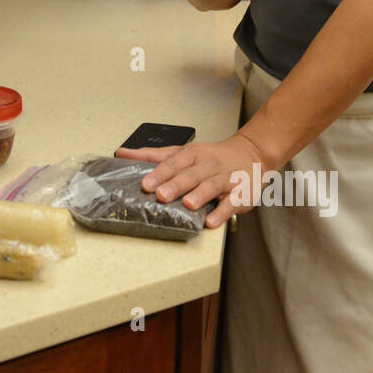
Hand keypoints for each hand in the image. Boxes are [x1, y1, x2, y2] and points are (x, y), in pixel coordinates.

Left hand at [115, 134, 268, 228]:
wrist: (250, 153)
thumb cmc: (210, 156)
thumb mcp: (182, 151)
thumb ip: (153, 155)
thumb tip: (122, 154)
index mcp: (192, 155)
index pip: (174, 162)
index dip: (159, 173)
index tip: (146, 184)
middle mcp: (208, 165)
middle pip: (191, 174)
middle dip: (176, 184)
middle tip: (161, 195)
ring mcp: (225, 179)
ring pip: (211, 186)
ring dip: (200, 195)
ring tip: (188, 204)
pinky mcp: (240, 193)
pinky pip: (231, 203)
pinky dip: (221, 212)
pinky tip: (211, 221)